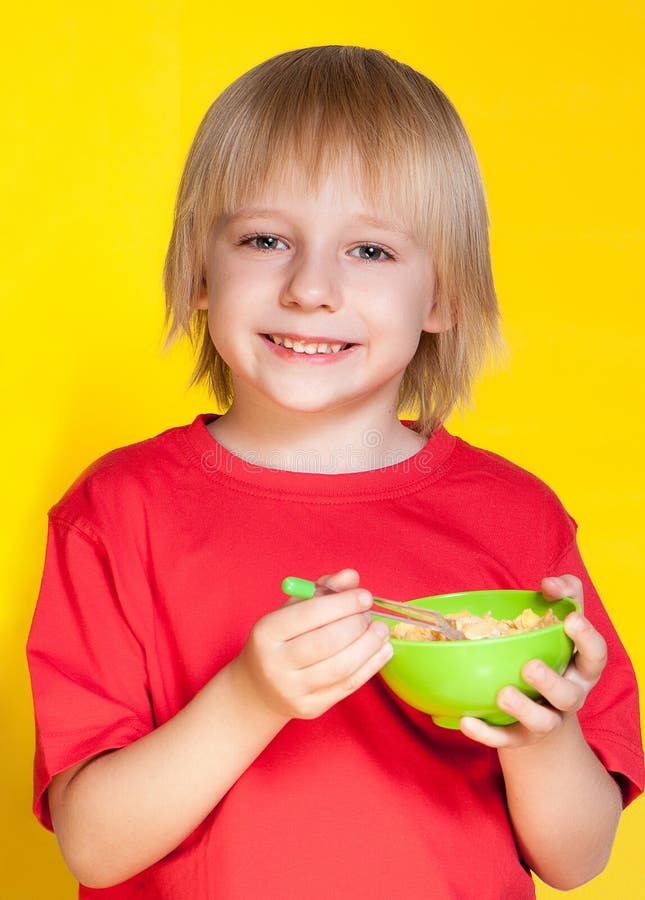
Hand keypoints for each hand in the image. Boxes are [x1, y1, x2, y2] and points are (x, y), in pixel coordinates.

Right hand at [233, 568, 392, 720]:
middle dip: (357, 625)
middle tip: (371, 615)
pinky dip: (371, 666)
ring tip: (381, 631)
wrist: (258, 689)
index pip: (310, 614)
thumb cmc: (280, 641)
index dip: (343, 603)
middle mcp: (275, 663)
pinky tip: (383, 650)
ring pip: (341, 667)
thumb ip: (322, 590)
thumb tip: (350, 577)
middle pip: (327, 642)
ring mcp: (292, 689)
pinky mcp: (309, 708)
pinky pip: (347, 686)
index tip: (365, 596)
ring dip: (369, 646)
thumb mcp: (292, 610)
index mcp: (267, 631)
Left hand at [459, 575, 606, 748]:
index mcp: (581, 668)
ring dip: (522, 709)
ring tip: (503, 693)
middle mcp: (568, 696)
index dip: (586, 637)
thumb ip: (562, 594)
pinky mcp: (520, 737)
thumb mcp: (561, 622)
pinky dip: (486, 732)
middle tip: (530, 666)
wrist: (540, 708)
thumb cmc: (550, 653)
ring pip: (541, 722)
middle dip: (550, 682)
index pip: (595, 655)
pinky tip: (467, 720)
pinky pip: (504, 738)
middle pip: (568, 696)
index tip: (571, 617)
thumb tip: (550, 582)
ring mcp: (545, 719)